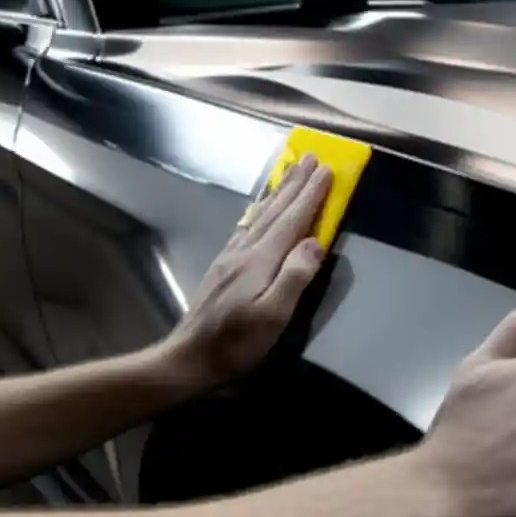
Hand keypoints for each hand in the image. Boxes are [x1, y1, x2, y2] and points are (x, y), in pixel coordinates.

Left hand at [158, 155, 330, 389]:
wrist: (188, 359)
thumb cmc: (236, 344)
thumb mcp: (274, 316)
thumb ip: (295, 276)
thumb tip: (315, 241)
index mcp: (260, 261)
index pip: (292, 221)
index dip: (311, 196)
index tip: (327, 170)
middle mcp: (244, 252)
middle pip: (275, 211)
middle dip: (295, 184)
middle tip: (310, 157)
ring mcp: (230, 258)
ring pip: (259, 216)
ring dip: (278, 193)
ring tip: (290, 172)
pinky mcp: (223, 268)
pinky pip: (247, 227)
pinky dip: (260, 211)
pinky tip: (261, 210)